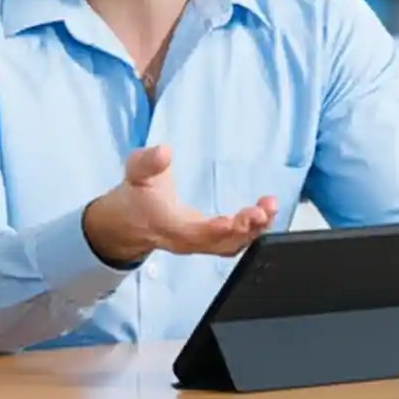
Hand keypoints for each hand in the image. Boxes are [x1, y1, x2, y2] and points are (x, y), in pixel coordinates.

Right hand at [82, 145, 278, 264]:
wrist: (129, 220)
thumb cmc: (137, 195)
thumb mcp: (136, 172)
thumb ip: (149, 161)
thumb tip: (164, 152)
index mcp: (169, 226)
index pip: (197, 232)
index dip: (219, 228)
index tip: (241, 218)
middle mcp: (187, 241)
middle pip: (221, 244)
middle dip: (246, 229)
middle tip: (264, 209)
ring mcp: (199, 244)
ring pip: (232, 246)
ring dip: (254, 231)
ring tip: (269, 208)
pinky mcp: (209, 242)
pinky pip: (234, 244)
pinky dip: (252, 232)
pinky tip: (264, 215)